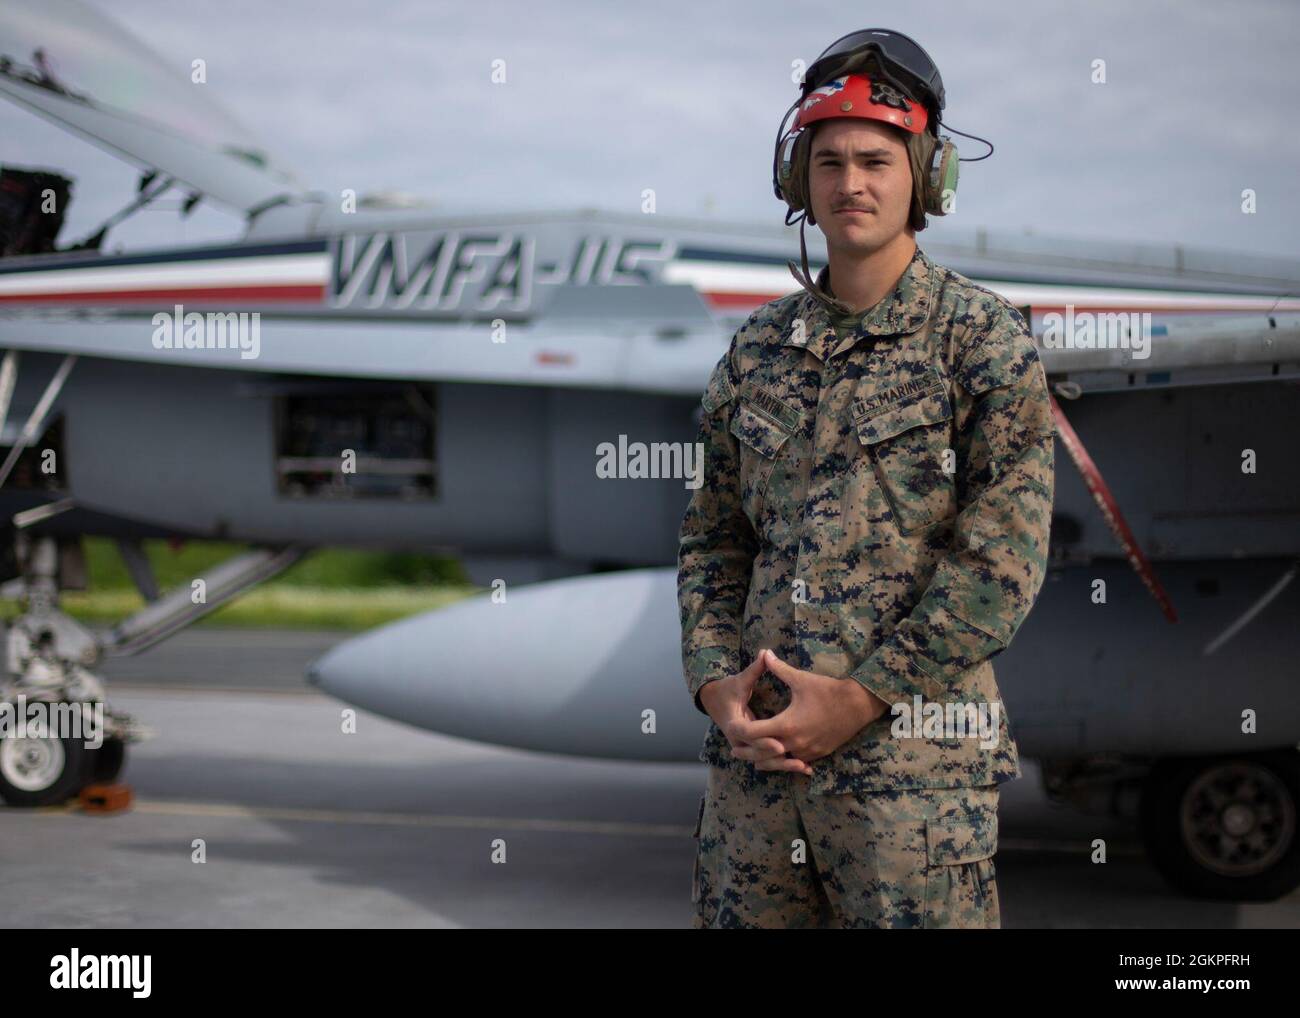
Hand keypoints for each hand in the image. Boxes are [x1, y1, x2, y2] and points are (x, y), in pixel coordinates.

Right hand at [699, 652, 808, 774]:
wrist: (714, 701)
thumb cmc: (728, 690)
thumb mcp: (741, 681)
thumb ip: (755, 669)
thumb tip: (766, 652)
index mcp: (734, 725)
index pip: (749, 737)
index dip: (764, 741)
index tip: (780, 743)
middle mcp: (737, 741)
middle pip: (757, 755)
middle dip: (777, 759)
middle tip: (798, 760)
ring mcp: (744, 748)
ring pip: (764, 763)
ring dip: (783, 766)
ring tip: (805, 767)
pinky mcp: (752, 751)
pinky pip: (768, 762)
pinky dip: (783, 765)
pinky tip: (804, 768)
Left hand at [729, 649, 889, 769]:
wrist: (858, 705)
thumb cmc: (828, 690)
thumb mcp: (800, 679)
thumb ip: (778, 668)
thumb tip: (764, 653)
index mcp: (786, 725)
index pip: (754, 734)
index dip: (741, 731)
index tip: (732, 728)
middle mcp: (794, 743)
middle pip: (762, 755)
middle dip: (748, 751)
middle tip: (734, 749)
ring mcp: (807, 752)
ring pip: (779, 762)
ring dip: (766, 758)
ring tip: (755, 752)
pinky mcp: (817, 755)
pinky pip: (795, 761)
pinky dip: (785, 759)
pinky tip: (779, 753)